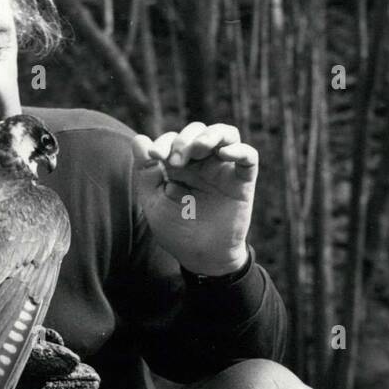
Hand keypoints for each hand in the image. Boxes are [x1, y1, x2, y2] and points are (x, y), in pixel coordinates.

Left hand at [132, 122, 256, 275]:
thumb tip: (139, 139)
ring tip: (199, 148)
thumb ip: (146, 172)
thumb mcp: (155, 202)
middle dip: (184, 139)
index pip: (174, 139)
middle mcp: (203, 164)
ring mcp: (223, 170)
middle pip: (198, 131)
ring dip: (211, 134)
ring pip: (226, 134)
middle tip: (175, 161)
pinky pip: (249, 156)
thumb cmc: (177, 232)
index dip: (164, 142)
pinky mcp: (242, 182)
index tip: (154, 156)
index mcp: (181, 166)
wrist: (201, 258)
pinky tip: (225, 153)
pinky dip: (240, 149)